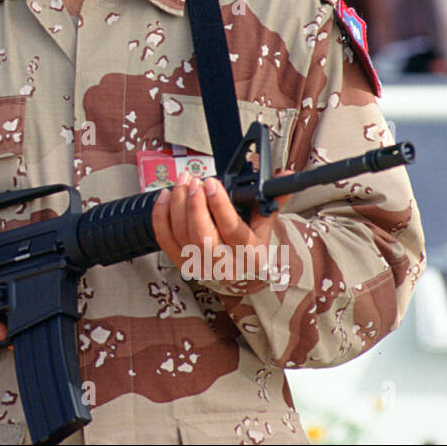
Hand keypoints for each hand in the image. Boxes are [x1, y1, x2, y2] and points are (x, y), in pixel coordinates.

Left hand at [151, 172, 275, 286]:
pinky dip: (161, 215)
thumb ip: (273, 198)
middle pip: (202, 236)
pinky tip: (165, 196)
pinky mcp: (181, 263)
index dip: (220, 206)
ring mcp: (200, 266)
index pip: (233, 230)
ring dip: (177, 204)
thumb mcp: (265, 223)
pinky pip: (165, 239)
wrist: (239, 271)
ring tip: (182, 181)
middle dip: (194, 204)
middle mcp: (224, 264)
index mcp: (249, 254)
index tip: (212, 183)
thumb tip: (285, 174)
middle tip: (194, 180)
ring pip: (181, 235)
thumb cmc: (251, 242)